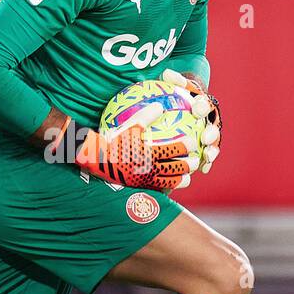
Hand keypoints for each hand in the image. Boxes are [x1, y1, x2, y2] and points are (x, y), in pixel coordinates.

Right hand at [54, 107, 198, 191]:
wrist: (97, 160)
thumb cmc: (112, 140)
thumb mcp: (128, 125)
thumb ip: (145, 115)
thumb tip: (160, 105)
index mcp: (148, 152)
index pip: (173, 150)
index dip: (185, 146)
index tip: (193, 142)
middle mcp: (148, 167)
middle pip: (175, 167)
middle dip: (188, 164)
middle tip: (196, 160)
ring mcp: (144, 178)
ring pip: (168, 181)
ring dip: (181, 179)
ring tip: (188, 177)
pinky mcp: (138, 185)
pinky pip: (156, 188)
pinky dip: (166, 187)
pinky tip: (170, 186)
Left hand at [162, 68, 221, 173]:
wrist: (185, 105)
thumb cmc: (178, 95)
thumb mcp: (175, 86)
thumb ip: (173, 81)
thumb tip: (166, 73)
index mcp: (204, 104)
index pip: (205, 103)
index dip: (202, 106)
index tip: (196, 109)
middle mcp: (211, 119)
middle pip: (214, 125)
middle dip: (212, 132)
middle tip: (204, 137)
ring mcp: (211, 133)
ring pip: (214, 142)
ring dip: (212, 149)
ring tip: (206, 156)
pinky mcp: (208, 146)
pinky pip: (208, 155)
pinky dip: (207, 163)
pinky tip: (202, 171)